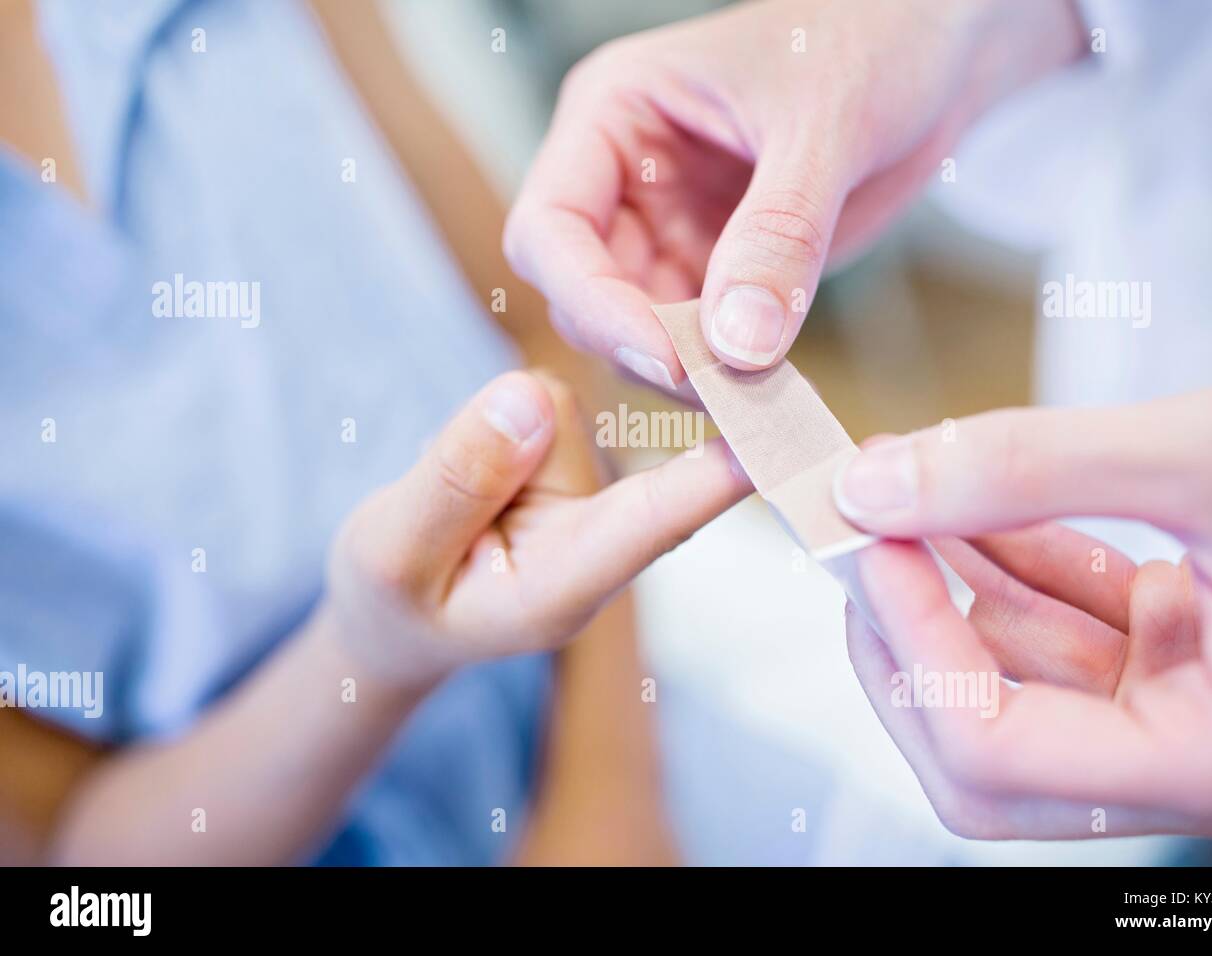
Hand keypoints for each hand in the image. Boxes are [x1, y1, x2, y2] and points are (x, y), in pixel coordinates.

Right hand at [325, 370, 749, 685]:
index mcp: (565, 588)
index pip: (651, 526)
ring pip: (548, 408)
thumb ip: (459, 478)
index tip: (767, 437)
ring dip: (493, 428)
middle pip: (581, 440)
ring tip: (451, 491)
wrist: (396, 608)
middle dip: (530, 436)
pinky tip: (476, 468)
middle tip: (447, 486)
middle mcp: (598, 540)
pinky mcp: (568, 458)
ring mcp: (588, 495)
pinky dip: (498, 421)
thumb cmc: (395, 599)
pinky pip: (533, 402)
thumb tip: (525, 395)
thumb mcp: (392, 552)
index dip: (710, 479)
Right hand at [505, 0, 1081, 383]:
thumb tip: (739, 347)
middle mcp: (624, 180)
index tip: (666, 358)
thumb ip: (780, 235)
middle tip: (720, 394)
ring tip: (755, 402)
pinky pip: (700, 344)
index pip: (551, 228)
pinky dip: (727, 376)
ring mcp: (667, 231)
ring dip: (686, 375)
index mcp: (614, 114)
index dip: (593, 302)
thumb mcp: (825, 126)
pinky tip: (769, 392)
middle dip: (642, 349)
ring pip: (636, 332)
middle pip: (582, 294)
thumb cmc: (870, 39)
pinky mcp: (716, 271)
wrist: (936, 50)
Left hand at [834, 368, 1211, 839]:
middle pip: (981, 750)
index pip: (996, 753)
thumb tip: (873, 481)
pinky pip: (1069, 626)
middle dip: (908, 641)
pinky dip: (1010, 564)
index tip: (870, 536)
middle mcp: (1190, 753)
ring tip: (903, 490)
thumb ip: (1034, 466)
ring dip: (948, 586)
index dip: (914, 648)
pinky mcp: (1193, 647)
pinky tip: (973, 497)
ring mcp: (1188, 703)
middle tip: (865, 533)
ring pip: (1018, 677)